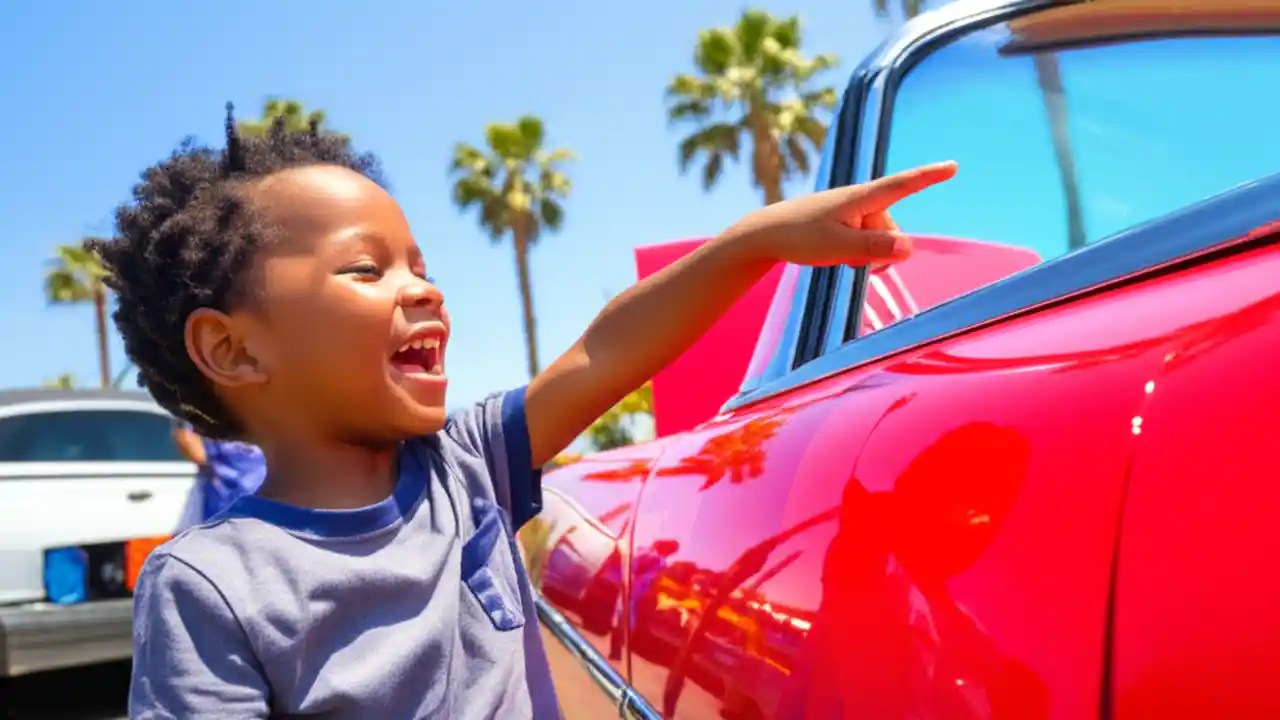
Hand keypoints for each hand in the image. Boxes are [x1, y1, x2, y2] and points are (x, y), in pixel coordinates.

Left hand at [720, 161, 957, 266]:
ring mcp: (851, 212)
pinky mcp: (842, 222)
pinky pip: (865, 242)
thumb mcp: (838, 247)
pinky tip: (837, 256)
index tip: (953, 166)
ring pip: (880, 240)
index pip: (903, 185)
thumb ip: (874, 247)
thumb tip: (909, 248)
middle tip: (849, 260)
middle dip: (882, 250)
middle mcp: (860, 201)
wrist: (765, 234)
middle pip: (892, 230)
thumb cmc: (799, 237)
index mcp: (861, 198)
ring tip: (838, 256)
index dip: (929, 177)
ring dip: (868, 255)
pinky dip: (858, 254)